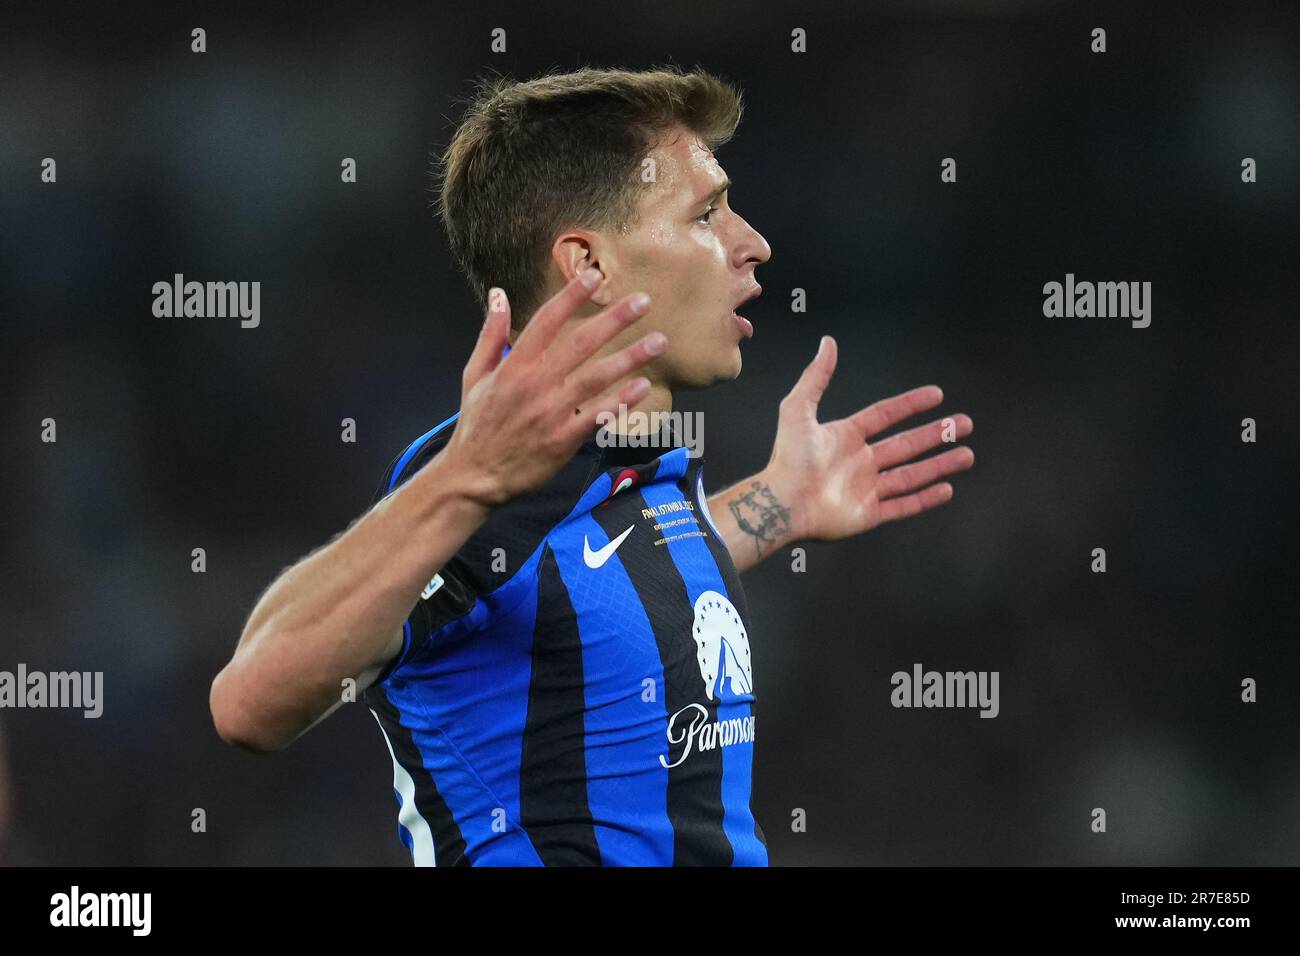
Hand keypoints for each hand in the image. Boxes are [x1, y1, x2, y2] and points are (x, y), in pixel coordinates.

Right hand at [442, 268, 666, 508]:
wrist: (474, 477)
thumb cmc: (476, 425)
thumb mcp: (474, 375)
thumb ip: (490, 334)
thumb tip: (498, 294)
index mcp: (513, 366)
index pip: (547, 321)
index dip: (572, 297)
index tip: (596, 276)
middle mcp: (534, 385)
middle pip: (580, 344)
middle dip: (614, 320)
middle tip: (644, 301)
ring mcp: (550, 413)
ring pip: (596, 378)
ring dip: (629, 358)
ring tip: (658, 341)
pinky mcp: (563, 440)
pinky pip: (597, 416)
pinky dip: (620, 401)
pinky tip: (643, 386)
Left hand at [766, 335, 973, 540]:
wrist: (782, 502)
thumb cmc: (787, 458)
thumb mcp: (798, 409)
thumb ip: (816, 377)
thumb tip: (827, 342)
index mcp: (844, 437)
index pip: (884, 415)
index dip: (910, 404)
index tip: (936, 394)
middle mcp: (858, 462)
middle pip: (906, 445)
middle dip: (937, 434)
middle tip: (965, 423)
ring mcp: (865, 489)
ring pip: (911, 475)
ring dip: (940, 465)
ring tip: (967, 455)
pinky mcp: (868, 514)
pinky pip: (903, 505)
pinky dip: (926, 498)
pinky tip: (946, 488)